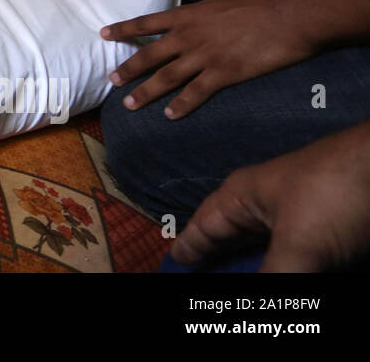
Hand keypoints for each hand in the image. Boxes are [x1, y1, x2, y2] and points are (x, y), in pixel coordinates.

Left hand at [101, 0, 319, 117]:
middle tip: (111, 81)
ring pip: (166, 77)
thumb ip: (199, 17)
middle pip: (150, 55)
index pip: (147, 22)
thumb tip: (189, 24)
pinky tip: (169, 115)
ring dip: (146, 92)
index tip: (103, 34)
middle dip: (129, 69)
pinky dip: (181, 105)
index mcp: (188, 15)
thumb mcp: (218, 4)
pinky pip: (195, 93)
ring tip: (129, 105)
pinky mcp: (223, 73)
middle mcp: (189, 36)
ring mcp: (204, 56)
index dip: (124, 29)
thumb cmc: (257, 6)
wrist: (286, 15)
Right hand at [171, 121, 369, 270]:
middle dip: (218, 265)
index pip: (201, 230)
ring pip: (265, 254)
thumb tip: (248, 314)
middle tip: (203, 281)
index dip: (186, 251)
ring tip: (240, 288)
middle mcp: (263, 209)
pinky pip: (296, 261)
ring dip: (254, 270)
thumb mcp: (298, 244)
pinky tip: (286, 281)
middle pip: (230, 245)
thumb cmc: (335, 193)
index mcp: (240, 198)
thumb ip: (271, 280)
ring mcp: (297, 222)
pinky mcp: (326, 235)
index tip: (171, 268)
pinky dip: (286, 273)